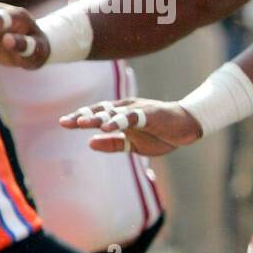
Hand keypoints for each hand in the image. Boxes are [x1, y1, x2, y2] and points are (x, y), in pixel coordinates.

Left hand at [60, 97, 202, 155]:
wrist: (187, 128)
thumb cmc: (162, 134)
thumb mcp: (133, 144)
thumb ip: (112, 143)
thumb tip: (89, 142)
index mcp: (122, 114)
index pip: (98, 114)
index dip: (81, 118)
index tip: (65, 123)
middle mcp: (127, 108)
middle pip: (101, 111)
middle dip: (83, 117)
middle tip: (65, 122)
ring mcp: (138, 110)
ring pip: (114, 112)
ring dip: (98, 117)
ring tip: (82, 123)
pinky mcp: (150, 114)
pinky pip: (132, 117)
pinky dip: (119, 121)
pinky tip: (107, 127)